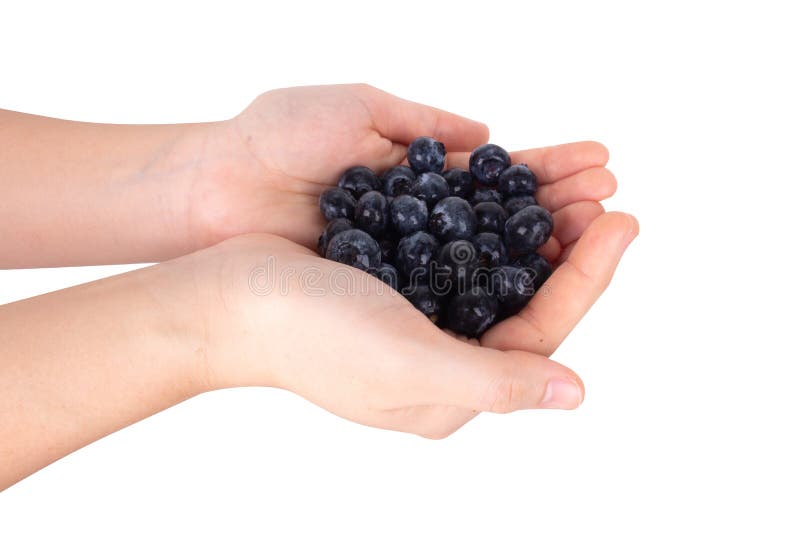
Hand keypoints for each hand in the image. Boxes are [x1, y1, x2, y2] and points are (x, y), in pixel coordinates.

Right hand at [182, 233, 591, 437]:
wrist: (231, 296)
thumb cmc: (312, 335)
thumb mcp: (410, 364)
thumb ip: (495, 382)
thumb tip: (575, 394)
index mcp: (452, 392)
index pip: (540, 333)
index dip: (587, 277)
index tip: (621, 222)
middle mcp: (442, 362)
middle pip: (524, 303)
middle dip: (569, 251)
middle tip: (604, 196)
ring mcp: (418, 324)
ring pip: (496, 276)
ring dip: (533, 233)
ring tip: (568, 190)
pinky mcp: (396, 289)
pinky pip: (458, 255)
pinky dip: (486, 225)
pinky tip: (506, 196)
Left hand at [190, 84, 617, 255]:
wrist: (214, 187)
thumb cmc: (277, 137)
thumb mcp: (357, 108)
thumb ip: (423, 122)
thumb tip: (490, 134)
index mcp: (417, 179)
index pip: (500, 179)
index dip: (548, 174)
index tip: (599, 165)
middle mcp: (419, 229)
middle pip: (504, 225)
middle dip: (561, 213)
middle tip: (616, 207)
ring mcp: (403, 268)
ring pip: (487, 264)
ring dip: (544, 251)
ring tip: (601, 238)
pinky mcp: (383, 299)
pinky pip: (449, 296)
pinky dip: (493, 289)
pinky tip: (540, 284)